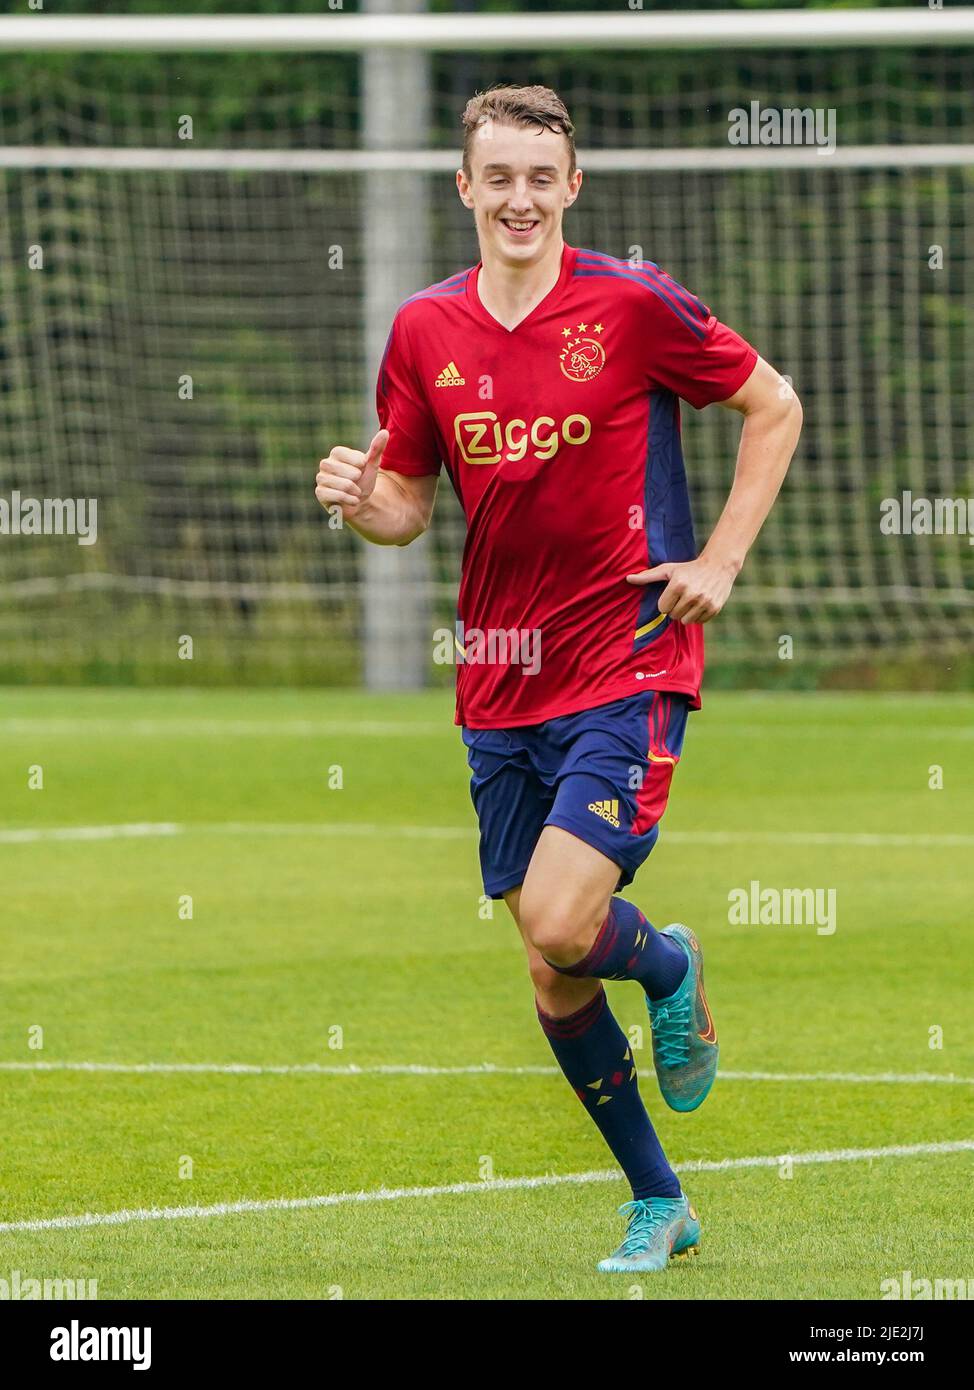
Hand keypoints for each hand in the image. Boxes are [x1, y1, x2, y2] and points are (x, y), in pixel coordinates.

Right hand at [315, 429, 388, 516]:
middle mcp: (326, 464)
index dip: (356, 462)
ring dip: (355, 491)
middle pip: (342, 469)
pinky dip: (349, 500)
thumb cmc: (364, 480)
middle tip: (358, 481)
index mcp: (336, 454)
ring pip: (342, 484)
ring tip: (356, 492)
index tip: (362, 467)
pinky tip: (353, 501)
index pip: (343, 453)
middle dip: (356, 478)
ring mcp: (321, 478)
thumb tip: (385, 432)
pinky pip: (336, 495)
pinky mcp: (320, 493)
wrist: (360, 502)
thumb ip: (376, 448)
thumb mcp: (372, 464)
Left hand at [625, 554, 739, 623]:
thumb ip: (648, 576)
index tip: (672, 594)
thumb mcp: (668, 569)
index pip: (662, 608)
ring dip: (686, 614)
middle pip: (673, 616)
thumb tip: (628, 579)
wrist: (719, 566)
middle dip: (676, 608)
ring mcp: (705, 602)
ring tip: (691, 601)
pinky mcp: (715, 608)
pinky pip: (699, 622)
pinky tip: (701, 604)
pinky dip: (698, 616)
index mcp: (678, 584)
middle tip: (683, 597)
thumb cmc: (688, 568)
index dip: (666, 602)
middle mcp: (692, 594)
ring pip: (686, 621)